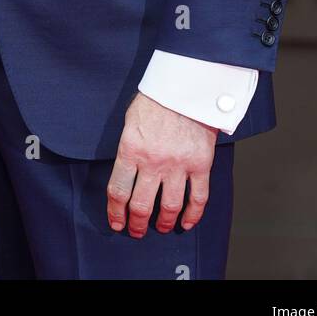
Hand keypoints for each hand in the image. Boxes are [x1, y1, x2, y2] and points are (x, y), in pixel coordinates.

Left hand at [106, 91, 218, 236]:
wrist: (186, 84)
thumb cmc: (156, 99)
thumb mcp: (130, 121)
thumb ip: (128, 148)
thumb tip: (126, 172)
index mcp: (131, 149)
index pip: (118, 191)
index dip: (116, 213)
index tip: (116, 223)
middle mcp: (153, 161)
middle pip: (141, 205)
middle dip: (136, 223)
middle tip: (136, 230)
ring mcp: (178, 165)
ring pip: (169, 207)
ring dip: (163, 223)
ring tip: (160, 227)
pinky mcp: (200, 164)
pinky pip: (198, 198)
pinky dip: (192, 215)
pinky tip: (186, 223)